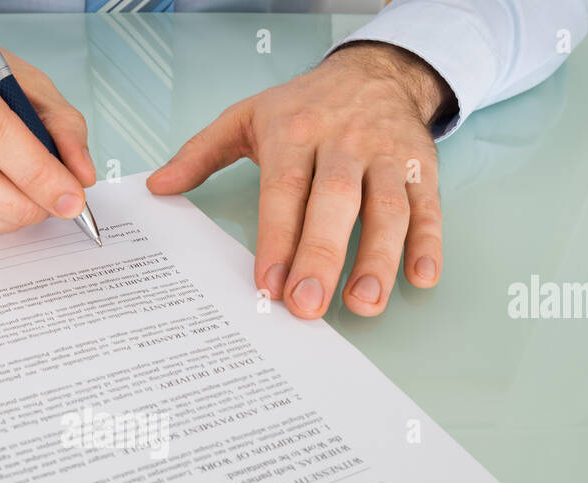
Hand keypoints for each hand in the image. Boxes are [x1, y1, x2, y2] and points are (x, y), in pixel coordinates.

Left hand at [146, 42, 454, 318]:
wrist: (376, 70)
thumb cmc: (306, 105)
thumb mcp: (247, 116)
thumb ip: (201, 154)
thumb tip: (158, 186)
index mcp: (294, 132)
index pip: (284, 189)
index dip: (277, 238)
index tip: (267, 285)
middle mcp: (343, 142)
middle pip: (334, 201)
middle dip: (321, 255)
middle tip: (308, 306)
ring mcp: (386, 155)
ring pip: (386, 207)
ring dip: (378, 257)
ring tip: (364, 303)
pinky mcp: (420, 167)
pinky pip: (428, 205)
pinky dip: (429, 241)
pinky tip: (421, 277)